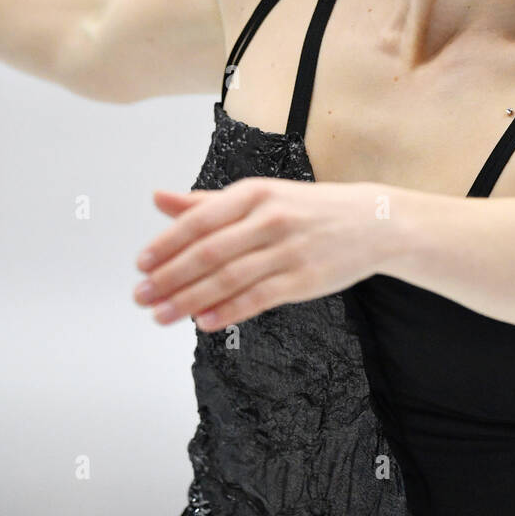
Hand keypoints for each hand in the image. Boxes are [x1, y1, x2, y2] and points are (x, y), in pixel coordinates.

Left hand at [132, 176, 403, 331]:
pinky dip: (228, 311)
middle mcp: (270, 219)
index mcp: (254, 193)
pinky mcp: (304, 279)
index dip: (166, 244)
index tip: (141, 264)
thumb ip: (207, 202)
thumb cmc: (307, 209)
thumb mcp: (260, 195)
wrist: (373, 222)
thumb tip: (159, 198)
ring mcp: (288, 250)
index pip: (200, 220)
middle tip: (141, 296)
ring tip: (161, 315)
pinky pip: (259, 298)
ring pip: (229, 279)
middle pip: (209, 252)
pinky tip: (204, 322)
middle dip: (169, 277)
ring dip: (189, 300)